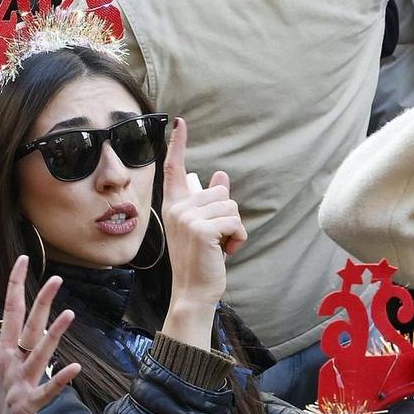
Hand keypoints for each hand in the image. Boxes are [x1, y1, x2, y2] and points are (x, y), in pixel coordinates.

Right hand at [159, 117, 245, 343]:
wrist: (194, 291)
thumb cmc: (200, 261)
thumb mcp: (205, 228)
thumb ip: (211, 202)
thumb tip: (220, 176)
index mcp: (175, 206)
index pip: (175, 169)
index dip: (178, 145)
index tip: (180, 122)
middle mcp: (178, 208)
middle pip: (220, 193)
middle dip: (228, 217)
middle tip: (216, 240)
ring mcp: (188, 218)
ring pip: (230, 207)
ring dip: (234, 229)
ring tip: (220, 247)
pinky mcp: (201, 229)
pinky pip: (235, 222)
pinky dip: (238, 238)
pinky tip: (226, 253)